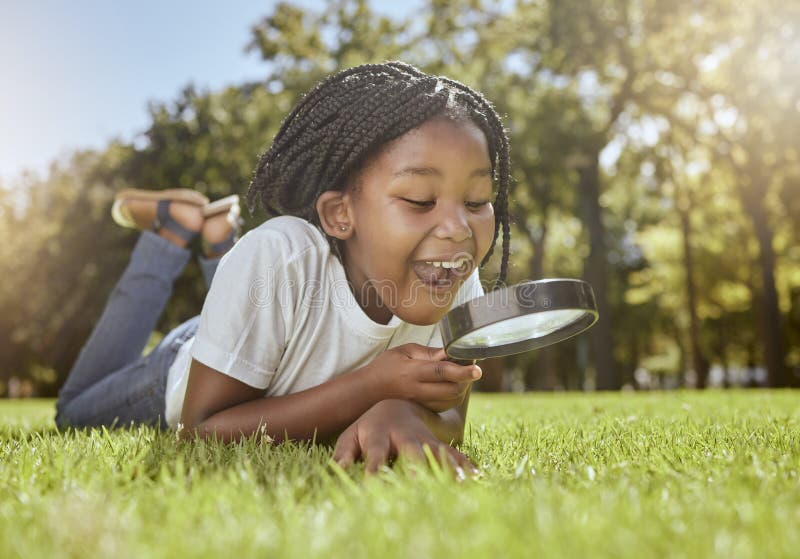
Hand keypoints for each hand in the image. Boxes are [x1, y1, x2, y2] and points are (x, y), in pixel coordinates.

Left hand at [333, 399, 477, 474]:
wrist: (395, 405)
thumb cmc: (368, 428)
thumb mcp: (351, 436)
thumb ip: (343, 454)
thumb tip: (336, 471)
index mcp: (380, 435)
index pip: (376, 454)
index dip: (374, 469)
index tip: (373, 484)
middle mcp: (404, 436)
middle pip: (411, 450)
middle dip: (417, 466)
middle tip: (421, 482)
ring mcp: (423, 439)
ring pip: (436, 451)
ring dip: (448, 466)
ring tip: (462, 482)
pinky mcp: (437, 444)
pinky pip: (453, 454)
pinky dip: (465, 465)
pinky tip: (478, 477)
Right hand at [365, 343, 480, 411]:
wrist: (368, 391)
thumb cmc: (386, 366)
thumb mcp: (404, 351)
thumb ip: (428, 353)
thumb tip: (450, 353)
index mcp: (412, 371)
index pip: (441, 372)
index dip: (462, 371)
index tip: (478, 369)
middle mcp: (417, 390)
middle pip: (451, 389)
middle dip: (467, 379)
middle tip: (472, 366)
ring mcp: (420, 402)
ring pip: (451, 400)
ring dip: (462, 387)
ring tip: (462, 374)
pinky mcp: (422, 409)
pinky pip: (445, 406)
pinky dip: (454, 395)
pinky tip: (452, 384)